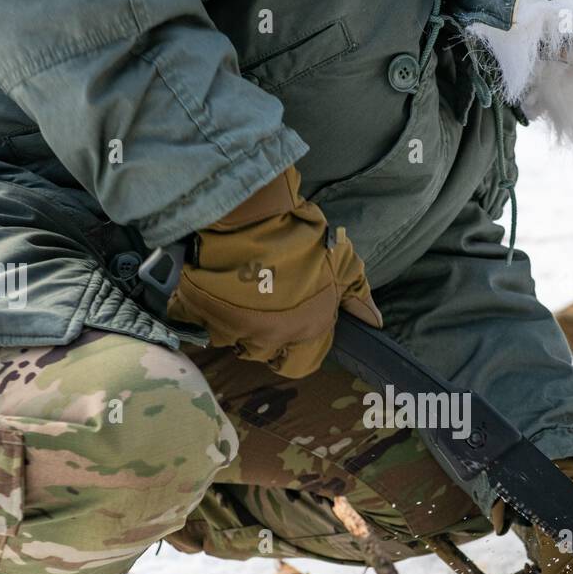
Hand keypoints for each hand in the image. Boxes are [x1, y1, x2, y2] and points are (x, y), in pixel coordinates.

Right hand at [169, 166, 380, 377]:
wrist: (250, 210)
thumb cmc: (302, 235)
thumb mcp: (342, 261)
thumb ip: (358, 294)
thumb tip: (374, 321)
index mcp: (304, 331)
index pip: (301, 363)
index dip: (299, 347)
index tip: (295, 327)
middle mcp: (266, 338)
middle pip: (262, 354)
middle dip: (264, 336)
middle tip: (264, 307)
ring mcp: (228, 326)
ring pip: (230, 339)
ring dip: (234, 324)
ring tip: (238, 297)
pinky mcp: (198, 309)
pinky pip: (199, 320)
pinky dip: (205, 308)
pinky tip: (214, 289)